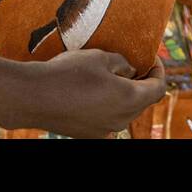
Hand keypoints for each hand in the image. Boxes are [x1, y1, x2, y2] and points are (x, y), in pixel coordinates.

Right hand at [13, 51, 166, 137]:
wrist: (33, 97)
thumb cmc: (68, 73)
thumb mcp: (99, 57)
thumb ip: (121, 63)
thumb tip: (130, 70)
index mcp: (129, 99)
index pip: (158, 89)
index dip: (159, 71)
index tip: (152, 58)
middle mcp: (121, 120)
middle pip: (142, 101)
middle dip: (141, 82)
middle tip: (132, 63)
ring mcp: (104, 130)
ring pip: (124, 111)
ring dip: (124, 94)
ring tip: (110, 75)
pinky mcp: (88, 133)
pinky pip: (107, 118)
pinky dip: (108, 104)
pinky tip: (93, 90)